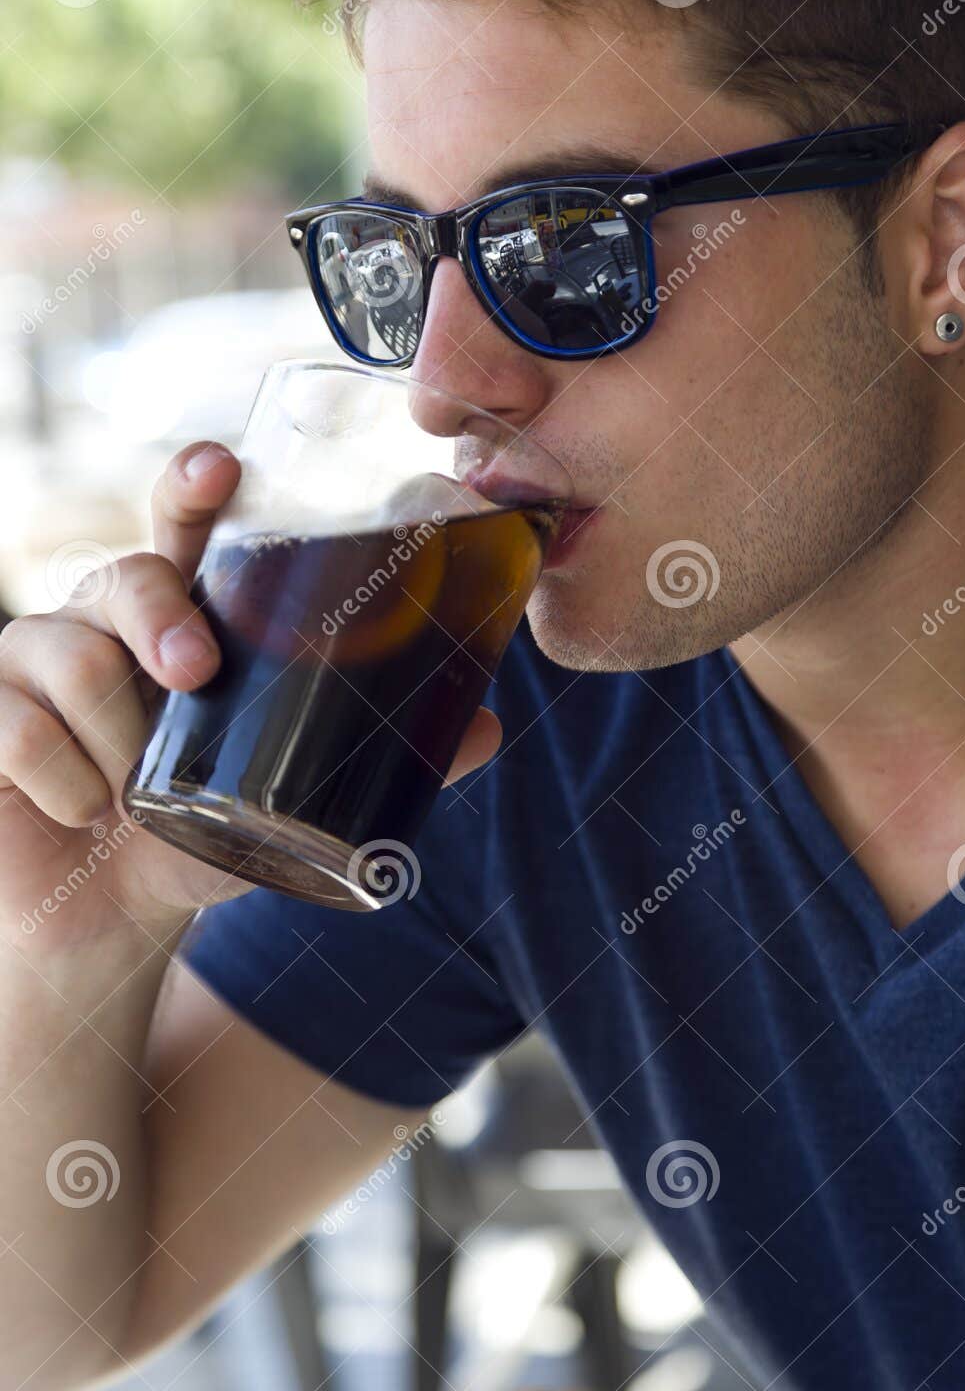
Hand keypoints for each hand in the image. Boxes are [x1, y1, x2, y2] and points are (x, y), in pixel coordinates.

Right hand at [0, 441, 501, 946]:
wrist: (111, 924)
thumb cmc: (198, 839)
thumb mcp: (289, 801)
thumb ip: (378, 760)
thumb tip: (491, 728)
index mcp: (178, 621)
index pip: (180, 529)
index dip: (194, 485)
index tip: (222, 465)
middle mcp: (102, 624)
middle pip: (121, 573)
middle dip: (157, 618)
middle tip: (195, 676)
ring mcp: (33, 662)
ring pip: (67, 655)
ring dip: (109, 742)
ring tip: (126, 794)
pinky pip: (17, 727)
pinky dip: (60, 784)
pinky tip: (78, 815)